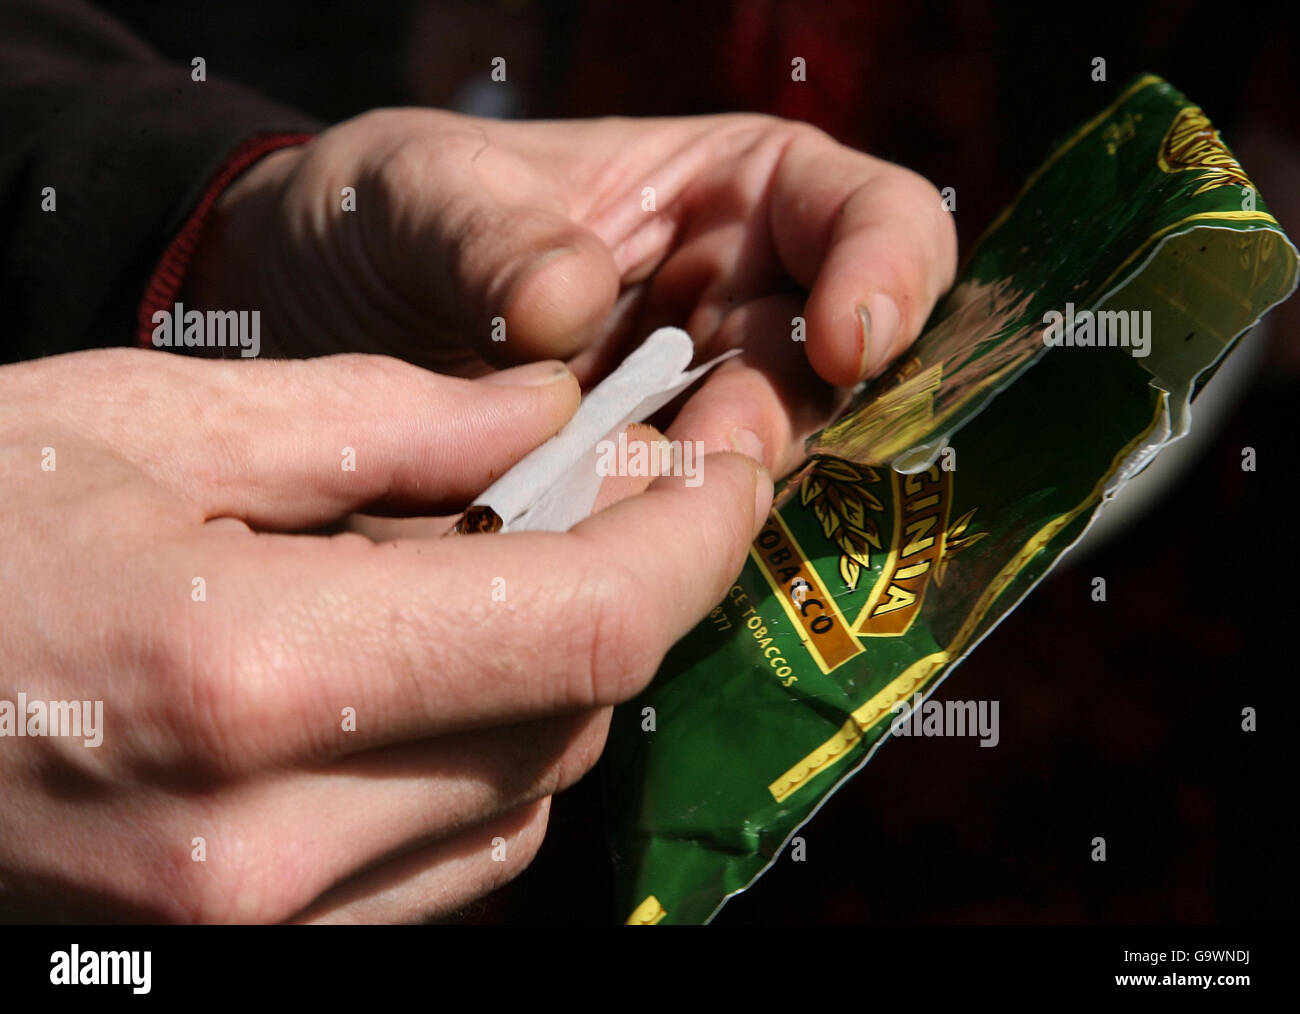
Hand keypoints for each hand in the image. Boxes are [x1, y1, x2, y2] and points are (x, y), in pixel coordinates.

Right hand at [0, 348, 770, 921]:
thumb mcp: (158, 425)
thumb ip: (392, 424)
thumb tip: (550, 417)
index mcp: (250, 675)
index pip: (586, 625)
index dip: (691, 539)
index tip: (722, 468)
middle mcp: (267, 845)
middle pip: (570, 716)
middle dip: (618, 591)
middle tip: (592, 489)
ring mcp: (254, 928)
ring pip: (524, 805)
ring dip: (547, 683)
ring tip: (471, 576)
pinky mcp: (243, 953)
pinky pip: (446, 866)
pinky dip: (476, 764)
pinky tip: (412, 679)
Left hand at [186, 109, 956, 472]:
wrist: (300, 310)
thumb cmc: (377, 214)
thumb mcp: (417, 194)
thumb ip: (490, 236)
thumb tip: (572, 307)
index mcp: (730, 193)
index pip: (871, 217)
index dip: (890, 274)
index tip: (848, 343)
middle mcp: (735, 305)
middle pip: (836, 367)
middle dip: (785, 414)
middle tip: (712, 451)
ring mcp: (690, 408)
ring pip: (768, 461)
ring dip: (722, 492)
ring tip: (631, 494)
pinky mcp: (639, 491)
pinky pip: (687, 523)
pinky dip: (660, 545)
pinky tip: (600, 553)